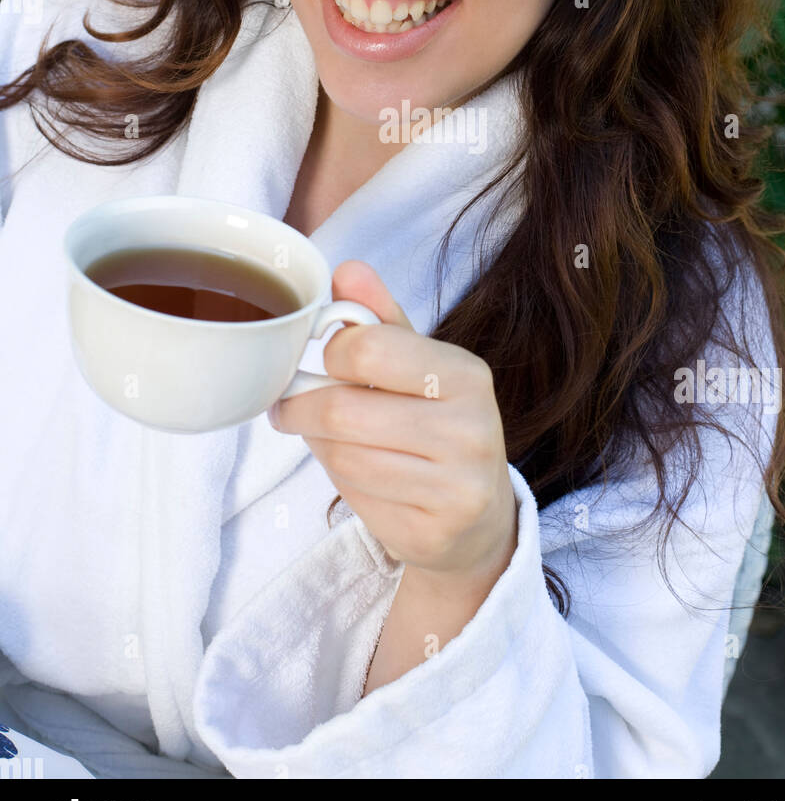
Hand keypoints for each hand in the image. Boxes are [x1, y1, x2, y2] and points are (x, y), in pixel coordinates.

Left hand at [268, 260, 517, 582]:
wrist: (478, 517)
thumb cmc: (438, 423)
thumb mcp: (418, 364)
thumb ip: (380, 318)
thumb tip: (347, 269)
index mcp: (467, 375)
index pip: (370, 349)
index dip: (333, 354)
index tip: (327, 360)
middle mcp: (470, 429)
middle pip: (342, 410)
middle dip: (302, 406)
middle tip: (290, 404)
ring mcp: (455, 486)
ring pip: (341, 455)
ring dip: (319, 444)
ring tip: (328, 436)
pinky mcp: (430, 531)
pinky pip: (354, 496)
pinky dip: (340, 481)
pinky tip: (357, 473)